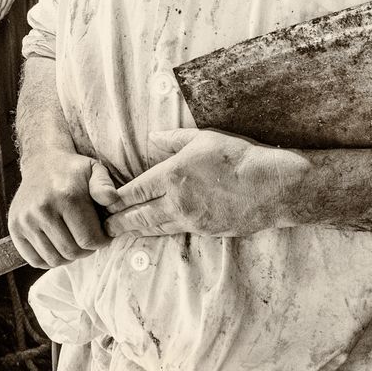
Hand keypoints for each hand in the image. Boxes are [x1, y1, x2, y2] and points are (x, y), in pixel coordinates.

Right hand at [7, 151, 118, 268]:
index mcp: (67, 196)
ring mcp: (26, 220)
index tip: (104, 235)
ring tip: (74, 241)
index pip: (89, 239)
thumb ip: (105, 185)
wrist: (41, 161)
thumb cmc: (73, 170)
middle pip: (72, 252)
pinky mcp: (14, 227)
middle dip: (86, 250)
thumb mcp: (94, 169)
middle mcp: (43, 209)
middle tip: (89, 238)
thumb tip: (112, 200)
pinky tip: (58, 246)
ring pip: (54, 259)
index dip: (101, 242)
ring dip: (69, 256)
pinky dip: (50, 260)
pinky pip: (35, 260)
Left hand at [104, 130, 300, 238]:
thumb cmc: (238, 157)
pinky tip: (153, 231)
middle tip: (100, 229)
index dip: (114, 199)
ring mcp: (191, 220)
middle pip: (138, 217)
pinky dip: (158, 232)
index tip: (101, 203)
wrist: (271, 187)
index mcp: (172, 176)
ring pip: (155, 228)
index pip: (134, 191)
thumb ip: (172, 140)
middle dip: (117, 223)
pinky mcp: (206, 231)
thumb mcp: (203, 139)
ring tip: (119, 233)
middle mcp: (177, 202)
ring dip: (135, 230)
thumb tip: (151, 138)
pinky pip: (175, 232)